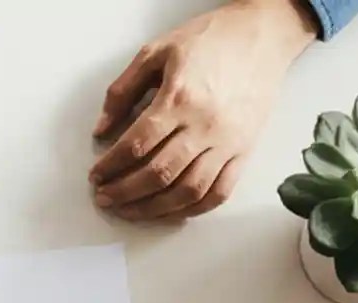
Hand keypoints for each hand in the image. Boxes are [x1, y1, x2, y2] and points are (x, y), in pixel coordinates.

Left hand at [90, 0, 316, 219]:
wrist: (262, 36)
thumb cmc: (209, 40)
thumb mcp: (156, 51)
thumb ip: (123, 90)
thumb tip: (101, 130)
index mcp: (179, 98)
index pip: (137, 145)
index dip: (110, 166)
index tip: (96, 176)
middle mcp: (204, 125)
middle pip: (158, 174)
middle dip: (125, 192)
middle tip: (105, 198)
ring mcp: (227, 142)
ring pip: (187, 191)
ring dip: (153, 209)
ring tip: (130, 211)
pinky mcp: (244, 152)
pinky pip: (219, 193)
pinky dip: (192, 210)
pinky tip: (170, 211)